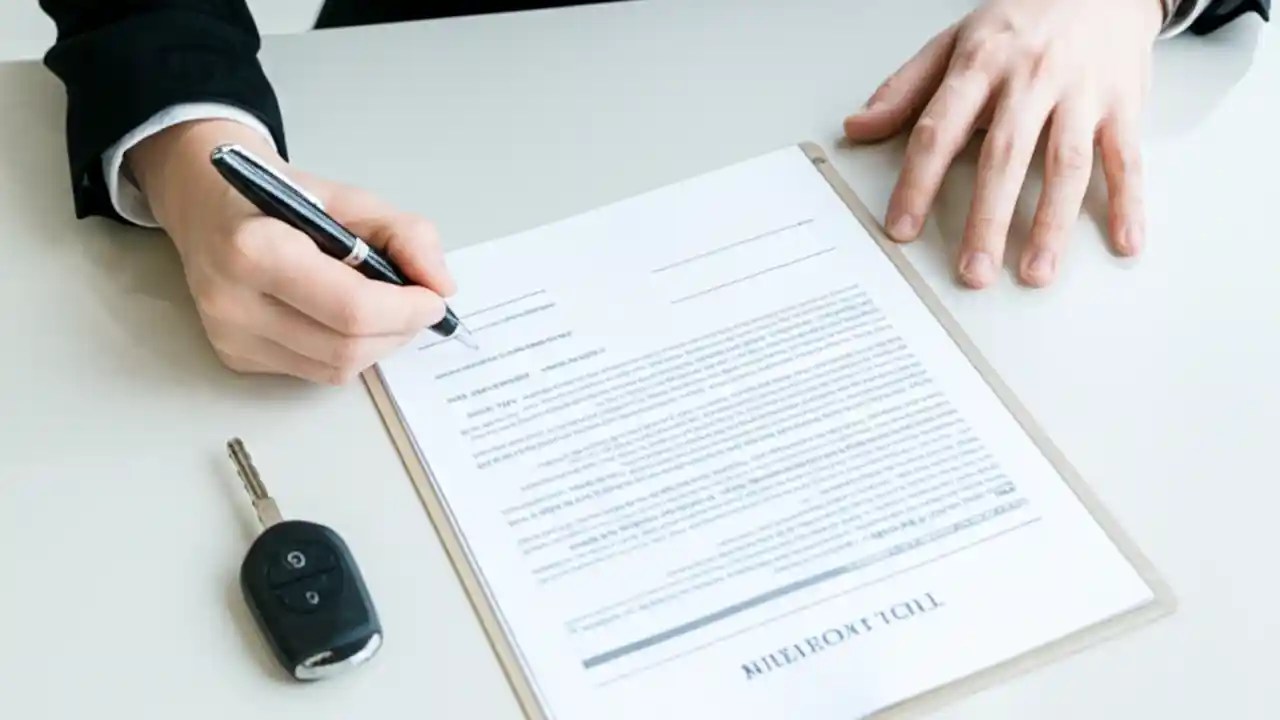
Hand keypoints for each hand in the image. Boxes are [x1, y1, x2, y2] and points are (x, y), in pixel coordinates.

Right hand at [129, 120, 454, 384]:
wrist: (207, 203)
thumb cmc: (278, 197)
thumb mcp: (348, 197)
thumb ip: (405, 235)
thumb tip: (440, 285)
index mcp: (256, 251)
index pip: (351, 309)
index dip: (406, 310)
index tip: (433, 298)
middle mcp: (233, 302)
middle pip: (346, 348)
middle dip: (398, 331)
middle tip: (418, 306)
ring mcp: (230, 337)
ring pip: (334, 369)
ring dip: (376, 345)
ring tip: (384, 310)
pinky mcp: (235, 358)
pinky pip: (313, 372)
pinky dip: (345, 351)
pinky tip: (342, 319)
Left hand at [843, 0, 1162, 287]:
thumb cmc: (1022, 19)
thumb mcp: (955, 40)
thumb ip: (905, 89)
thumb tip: (858, 127)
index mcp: (980, 64)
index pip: (939, 129)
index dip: (917, 182)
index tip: (903, 227)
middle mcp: (1031, 78)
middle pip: (1004, 156)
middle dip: (987, 219)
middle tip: (973, 271)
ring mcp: (1081, 92)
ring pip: (1065, 165)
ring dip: (1052, 224)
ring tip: (1035, 273)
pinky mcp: (1124, 103)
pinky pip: (1126, 157)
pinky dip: (1130, 201)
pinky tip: (1125, 241)